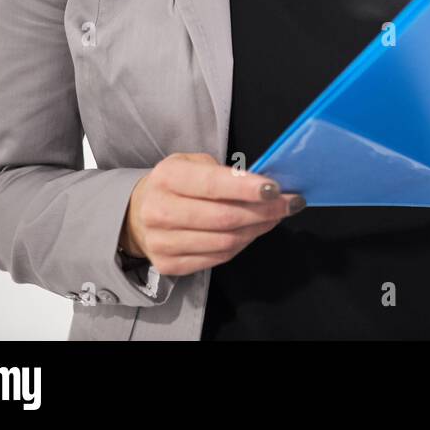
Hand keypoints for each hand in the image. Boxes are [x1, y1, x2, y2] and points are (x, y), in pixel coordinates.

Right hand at [118, 152, 304, 276]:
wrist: (139, 212)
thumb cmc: (178, 183)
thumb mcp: (195, 164)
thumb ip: (226, 173)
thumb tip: (267, 187)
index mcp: (167, 177)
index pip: (213, 185)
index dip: (247, 188)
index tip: (276, 189)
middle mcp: (159, 211)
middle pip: (224, 218)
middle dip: (264, 211)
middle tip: (289, 203)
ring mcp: (161, 242)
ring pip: (225, 241)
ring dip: (258, 229)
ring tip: (275, 216)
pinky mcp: (169, 265)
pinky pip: (218, 258)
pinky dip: (242, 244)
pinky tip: (253, 231)